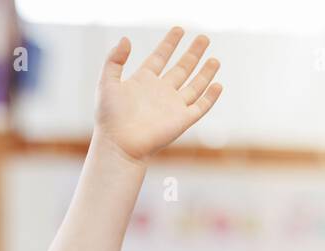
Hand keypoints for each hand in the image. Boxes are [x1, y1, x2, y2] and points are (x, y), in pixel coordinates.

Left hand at [93, 27, 222, 163]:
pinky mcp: (182, 121)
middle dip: (193, 53)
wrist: (119, 146)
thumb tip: (125, 38)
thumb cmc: (109, 118)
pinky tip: (218, 84)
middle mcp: (160, 92)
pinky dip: (210, 97)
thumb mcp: (107, 84)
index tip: (179, 29)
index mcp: (143, 82)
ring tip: (214, 59)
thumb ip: (114, 60)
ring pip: (194, 86)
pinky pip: (200, 107)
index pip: (160, 57)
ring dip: (205, 73)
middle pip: (181, 68)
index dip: (169, 43)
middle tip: (204, 38)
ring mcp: (172, 106)